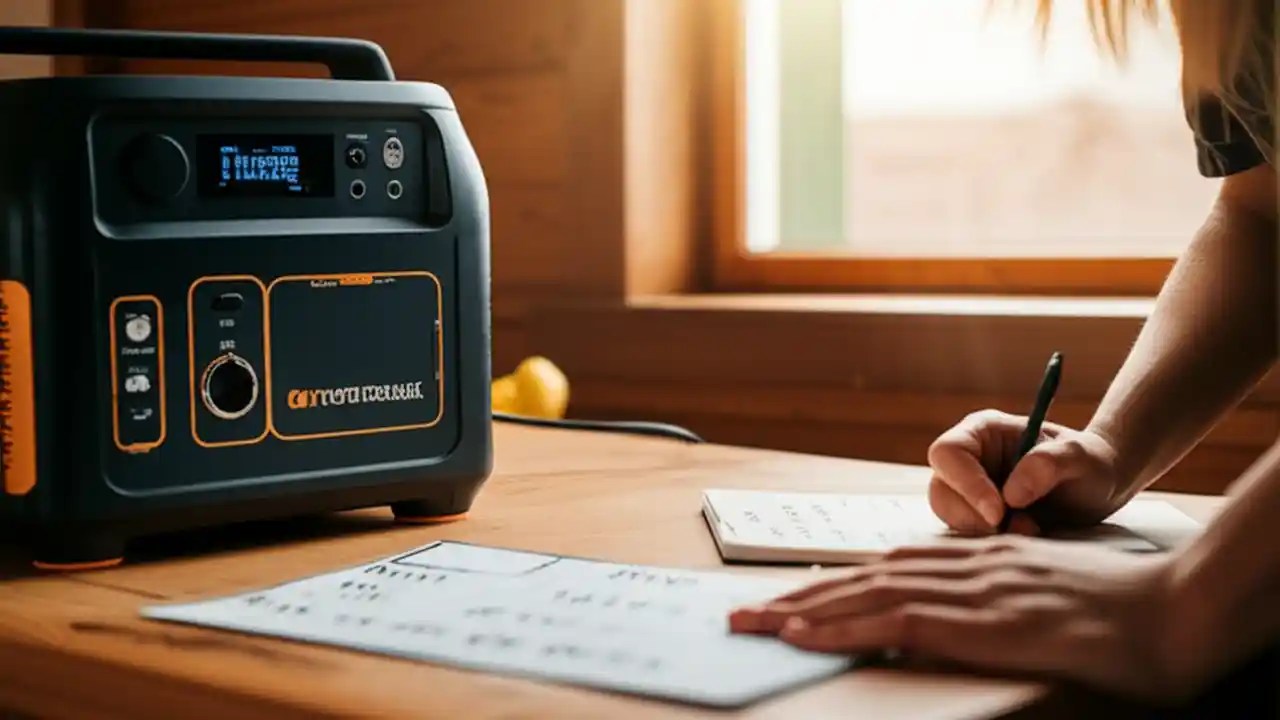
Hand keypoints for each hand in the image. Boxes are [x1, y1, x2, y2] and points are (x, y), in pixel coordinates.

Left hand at [728, 535, 1194, 702]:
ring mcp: (970, 589)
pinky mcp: (982, 619)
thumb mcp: (1037, 595)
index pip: (887, 568)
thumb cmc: (1112, 611)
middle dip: (798, 598)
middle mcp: (963, 565)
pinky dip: (845, 624)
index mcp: (975, 560)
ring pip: (868, 592)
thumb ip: (987, 599)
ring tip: (754, 624)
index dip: (834, 586)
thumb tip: (943, 619)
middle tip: (743, 613)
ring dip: (803, 610)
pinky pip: (897, 619)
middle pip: (864, 575)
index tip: (789, 602)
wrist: (1169, 610)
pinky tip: (808, 633)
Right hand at [927, 410, 1125, 534]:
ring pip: (950, 518)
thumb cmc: (1089, 463)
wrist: (1099, 490)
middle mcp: (968, 461)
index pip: (948, 453)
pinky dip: (991, 545)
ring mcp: (968, 492)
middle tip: (1017, 528)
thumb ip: (1048, 464)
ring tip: (1031, 529)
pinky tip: (1026, 536)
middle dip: (972, 517)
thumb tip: (1012, 494)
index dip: (966, 483)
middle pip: (941, 491)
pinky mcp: (976, 519)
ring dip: (984, 534)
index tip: (999, 512)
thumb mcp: (1080, 457)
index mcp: (982, 432)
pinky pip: (967, 536)